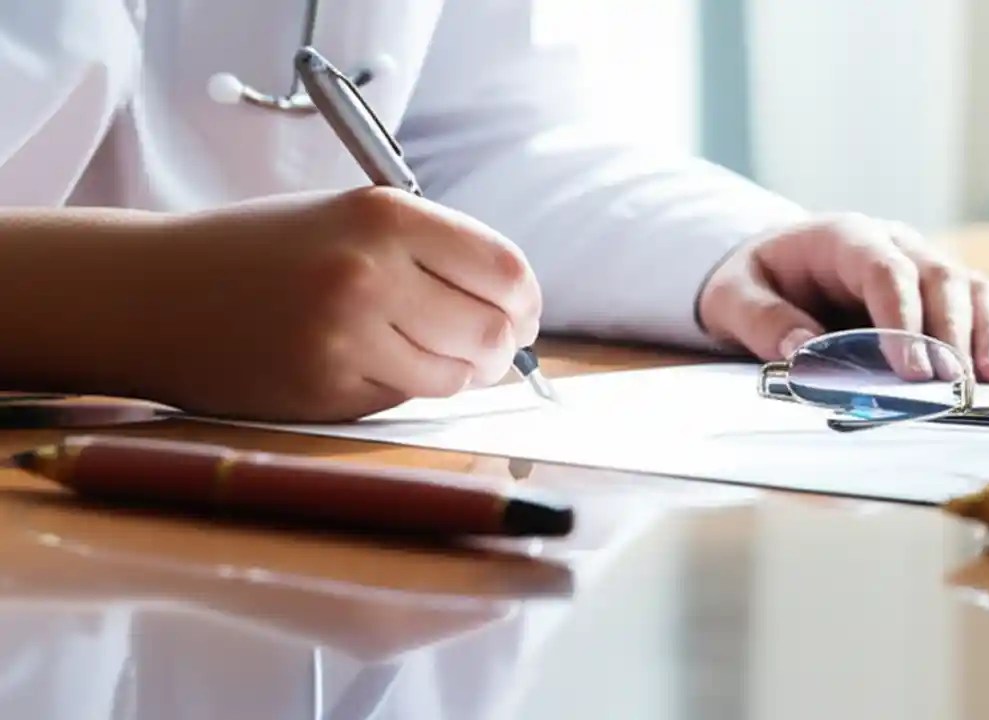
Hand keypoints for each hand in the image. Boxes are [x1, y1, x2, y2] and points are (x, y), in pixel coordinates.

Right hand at [124, 188, 539, 420]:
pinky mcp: (326, 389)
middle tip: (488, 349)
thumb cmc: (261, 252)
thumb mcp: (347, 218)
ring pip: (456, 375)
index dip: (527, 301)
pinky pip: (404, 399)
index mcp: (385, 214)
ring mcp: (347, 336)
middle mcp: (371, 272)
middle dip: (501, 348)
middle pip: (492, 330)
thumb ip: (428, 251)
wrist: (154, 292)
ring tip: (421, 353)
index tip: (525, 316)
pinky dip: (403, 389)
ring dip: (456, 373)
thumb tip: (513, 306)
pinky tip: (366, 365)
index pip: (505, 269)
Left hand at [696, 213, 988, 381]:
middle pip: (940, 277)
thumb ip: (761, 319)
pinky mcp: (937, 297)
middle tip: (955, 384)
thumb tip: (801, 350)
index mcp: (845, 237)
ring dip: (988, 333)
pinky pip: (979, 310)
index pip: (885, 271)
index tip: (911, 367)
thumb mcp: (732, 296)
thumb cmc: (754, 281)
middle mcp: (894, 244)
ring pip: (971, 289)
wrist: (771, 270)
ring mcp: (922, 267)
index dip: (903, 318)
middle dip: (954, 332)